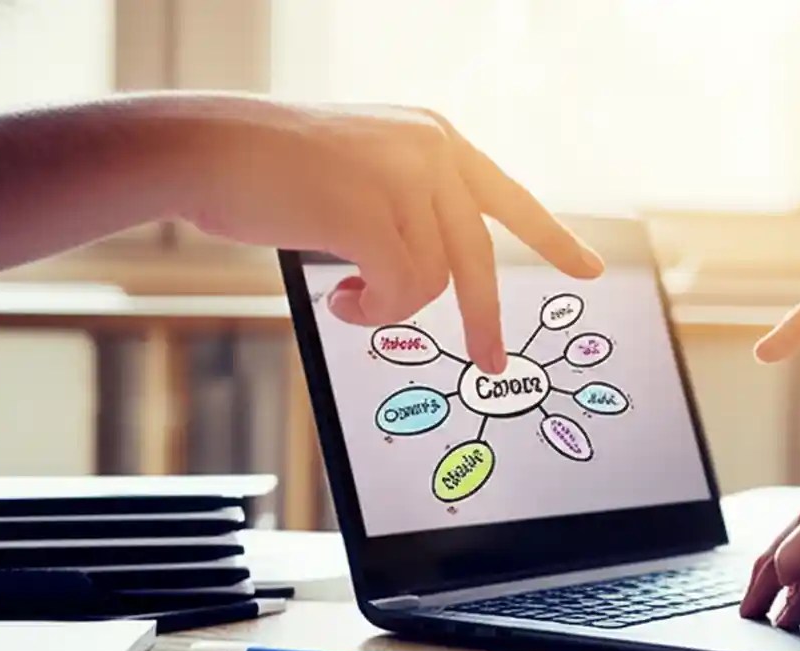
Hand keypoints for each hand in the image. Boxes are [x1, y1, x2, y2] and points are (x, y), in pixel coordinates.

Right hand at [182, 98, 602, 373]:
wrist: (209, 146)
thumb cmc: (275, 167)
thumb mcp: (364, 168)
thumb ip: (412, 203)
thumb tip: (441, 275)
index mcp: (437, 138)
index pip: (510, 198)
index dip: (552, 239)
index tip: (590, 270)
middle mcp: (432, 152)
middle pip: (479, 258)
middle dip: (484, 320)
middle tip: (492, 363)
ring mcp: (404, 180)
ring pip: (432, 282)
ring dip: (391, 307)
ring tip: (351, 297)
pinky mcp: (371, 213)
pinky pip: (400, 291)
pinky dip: (374, 310)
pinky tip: (344, 301)